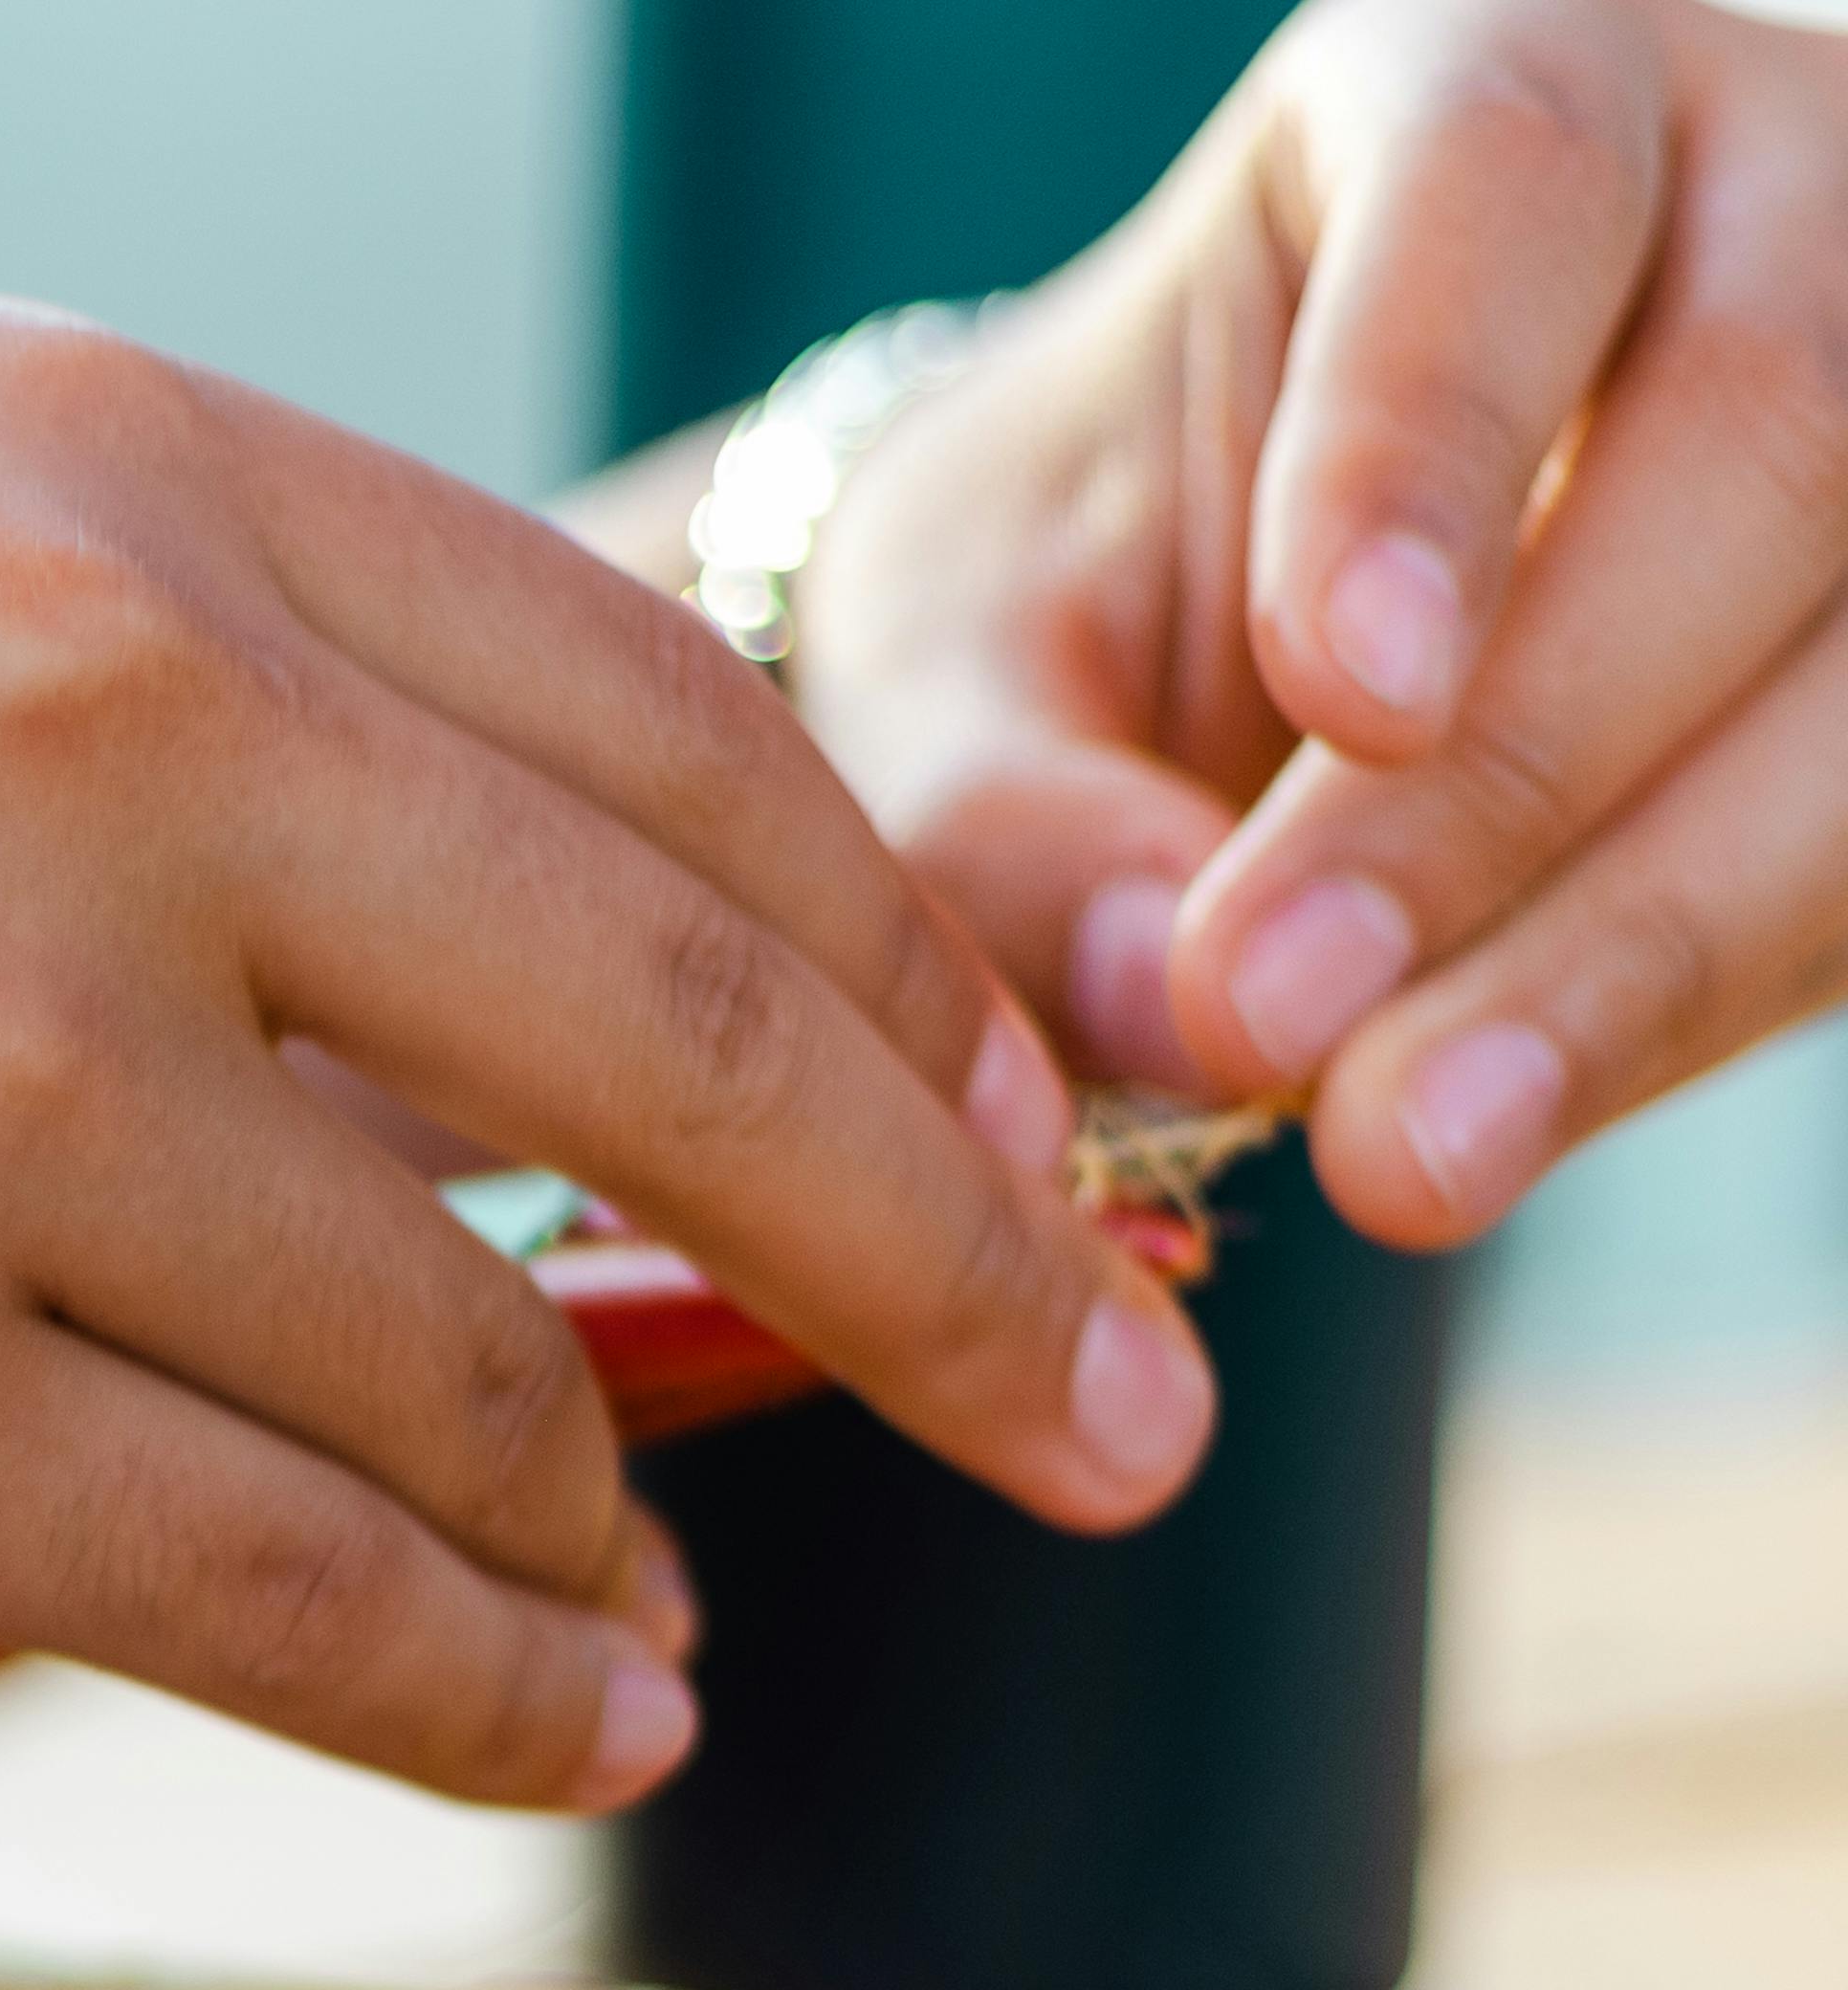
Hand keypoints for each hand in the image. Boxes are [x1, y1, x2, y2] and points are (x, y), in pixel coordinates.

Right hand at [0, 304, 1192, 1814]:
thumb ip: (150, 685)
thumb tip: (477, 977)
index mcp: (109, 468)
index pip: (696, 740)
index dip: (911, 971)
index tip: (1010, 1125)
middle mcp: (104, 740)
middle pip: (721, 1051)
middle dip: (977, 1266)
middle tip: (1122, 1416)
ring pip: (485, 1383)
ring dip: (629, 1528)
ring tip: (669, 1617)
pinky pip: (288, 1602)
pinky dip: (482, 1687)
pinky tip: (560, 1722)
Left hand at [783, 0, 1847, 1245]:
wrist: (1205, 626)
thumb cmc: (1069, 571)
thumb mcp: (952, 643)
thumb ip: (999, 801)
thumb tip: (1166, 1001)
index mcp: (1487, 69)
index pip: (1508, 193)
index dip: (1437, 446)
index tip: (1342, 693)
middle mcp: (1772, 175)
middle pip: (1762, 425)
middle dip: (1526, 771)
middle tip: (1280, 1030)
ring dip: (1650, 935)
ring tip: (1404, 1151)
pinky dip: (1700, 993)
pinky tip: (1511, 1113)